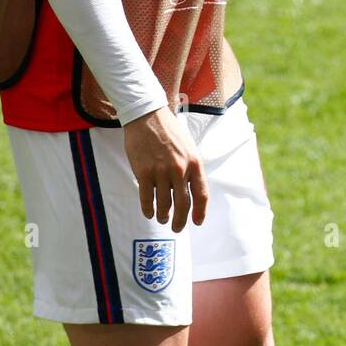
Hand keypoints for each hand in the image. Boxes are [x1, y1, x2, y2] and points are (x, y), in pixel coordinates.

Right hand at [123, 105, 208, 232]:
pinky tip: (149, 212)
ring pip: (164, 205)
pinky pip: (146, 199)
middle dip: (180, 221)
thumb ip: (191, 168)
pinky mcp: (144, 172)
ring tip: (162, 218)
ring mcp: (161, 171)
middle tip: (177, 228)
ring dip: (163, 216)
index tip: (197, 222)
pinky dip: (148, 209)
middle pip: (183, 205)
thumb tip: (191, 191)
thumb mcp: (189, 147)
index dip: (200, 212)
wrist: (148, 117)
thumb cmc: (170, 132)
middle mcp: (180, 169)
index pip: (201, 194)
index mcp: (194, 163)